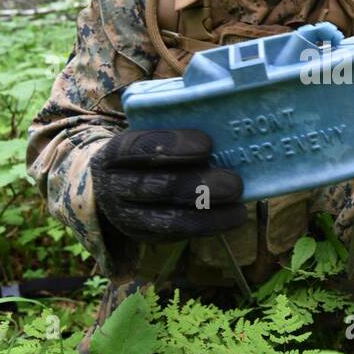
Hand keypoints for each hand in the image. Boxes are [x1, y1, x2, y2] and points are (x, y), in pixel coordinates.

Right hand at [89, 128, 245, 242]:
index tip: (207, 144)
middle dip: (199, 185)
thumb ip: (173, 126)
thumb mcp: (147, 134)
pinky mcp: (145, 235)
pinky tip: (234, 216)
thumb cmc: (144, 152)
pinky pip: (179, 235)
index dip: (172, 145)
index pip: (138, 148)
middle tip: (234, 182)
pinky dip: (210, 226)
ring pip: (169, 218)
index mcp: (114, 154)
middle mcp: (114, 188)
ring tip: (239, 204)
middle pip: (158, 187)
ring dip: (208, 211)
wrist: (114, 185)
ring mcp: (127, 216)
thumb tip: (220, 118)